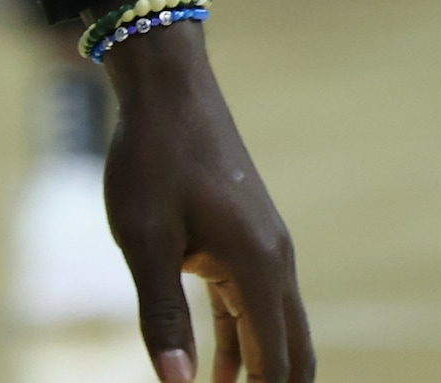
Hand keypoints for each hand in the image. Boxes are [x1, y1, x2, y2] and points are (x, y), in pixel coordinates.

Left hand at [99, 27, 311, 382]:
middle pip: (294, 353)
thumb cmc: (151, 158)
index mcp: (258, 267)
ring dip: (258, 372)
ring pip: (275, 330)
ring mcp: (264, 248)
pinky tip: (218, 373)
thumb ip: (162, 317)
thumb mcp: (146, 240)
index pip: (276, 363)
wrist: (166, 86)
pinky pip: (252, 305)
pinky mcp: (245, 238)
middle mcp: (275, 261)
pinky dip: (242, 342)